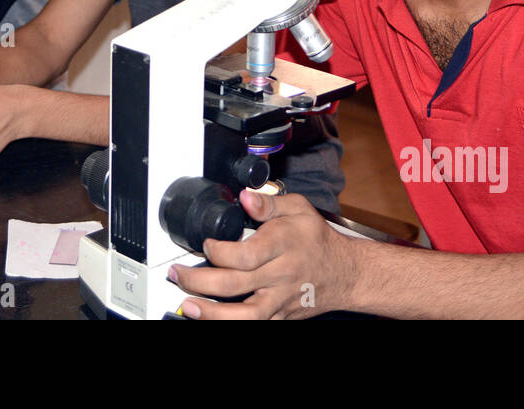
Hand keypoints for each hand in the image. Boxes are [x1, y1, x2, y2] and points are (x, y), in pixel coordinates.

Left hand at [171, 190, 364, 319]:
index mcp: (283, 246)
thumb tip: (245, 197)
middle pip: (234, 285)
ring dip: (212, 314)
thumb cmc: (318, 240)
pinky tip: (211, 319)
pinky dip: (232, 325)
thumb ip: (269, 203)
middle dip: (199, 281)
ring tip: (188, 307)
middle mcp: (280, 276)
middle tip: (177, 274)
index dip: (218, 252)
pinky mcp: (281, 317)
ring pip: (244, 316)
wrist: (345, 274)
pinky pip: (256, 326)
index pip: (245, 255)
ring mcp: (280, 300)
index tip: (206, 244)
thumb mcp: (299, 209)